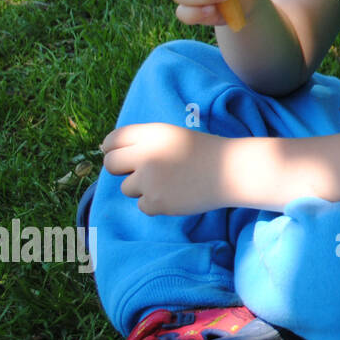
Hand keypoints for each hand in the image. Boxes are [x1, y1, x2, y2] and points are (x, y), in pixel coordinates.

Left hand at [100, 123, 229, 215]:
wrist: (233, 171)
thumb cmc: (205, 152)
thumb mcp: (173, 136)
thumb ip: (143, 141)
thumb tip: (106, 151)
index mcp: (151, 134)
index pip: (113, 140)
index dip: (113, 149)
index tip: (123, 155)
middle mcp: (146, 155)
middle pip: (111, 164)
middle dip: (121, 169)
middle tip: (142, 172)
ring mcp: (149, 180)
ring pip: (127, 188)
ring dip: (142, 188)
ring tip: (169, 183)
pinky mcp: (155, 201)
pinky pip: (142, 205)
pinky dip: (156, 203)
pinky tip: (176, 195)